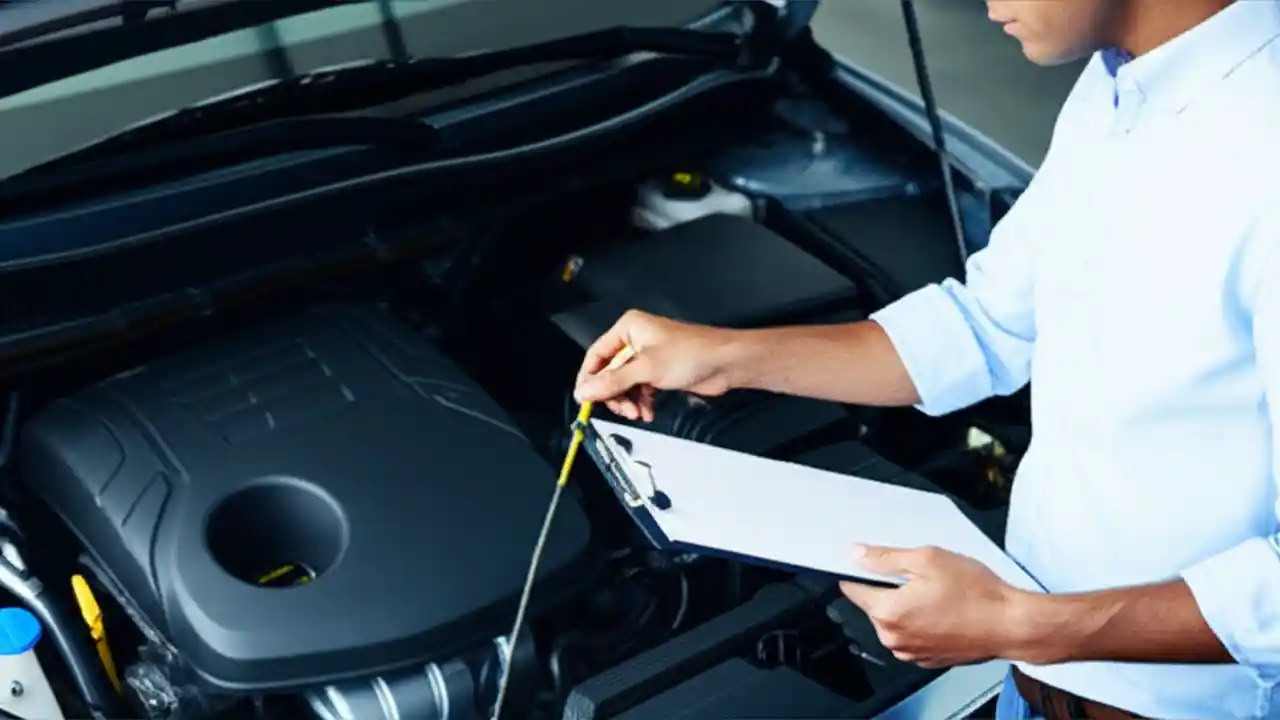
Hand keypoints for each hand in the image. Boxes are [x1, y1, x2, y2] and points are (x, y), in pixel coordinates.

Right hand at [574, 310, 740, 421]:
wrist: (726, 363)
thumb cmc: (692, 354)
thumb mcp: (646, 369)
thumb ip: (613, 381)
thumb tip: (584, 391)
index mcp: (628, 328)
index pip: (596, 355)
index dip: (590, 378)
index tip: (585, 400)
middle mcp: (636, 340)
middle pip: (610, 372)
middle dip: (614, 394)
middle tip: (622, 410)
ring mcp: (648, 356)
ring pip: (625, 383)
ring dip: (629, 401)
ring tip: (638, 414)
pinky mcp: (660, 371)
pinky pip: (640, 388)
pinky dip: (641, 402)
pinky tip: (648, 412)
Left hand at [839, 545, 1028, 668]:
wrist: (1010, 624)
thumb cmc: (976, 594)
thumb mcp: (927, 559)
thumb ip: (885, 558)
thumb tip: (857, 554)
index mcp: (888, 613)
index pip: (853, 590)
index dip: (860, 572)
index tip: (868, 563)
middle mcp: (894, 638)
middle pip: (875, 606)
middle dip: (890, 589)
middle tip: (919, 575)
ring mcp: (911, 652)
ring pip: (895, 621)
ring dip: (906, 606)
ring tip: (937, 593)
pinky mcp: (928, 659)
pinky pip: (913, 635)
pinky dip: (921, 622)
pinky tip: (944, 610)